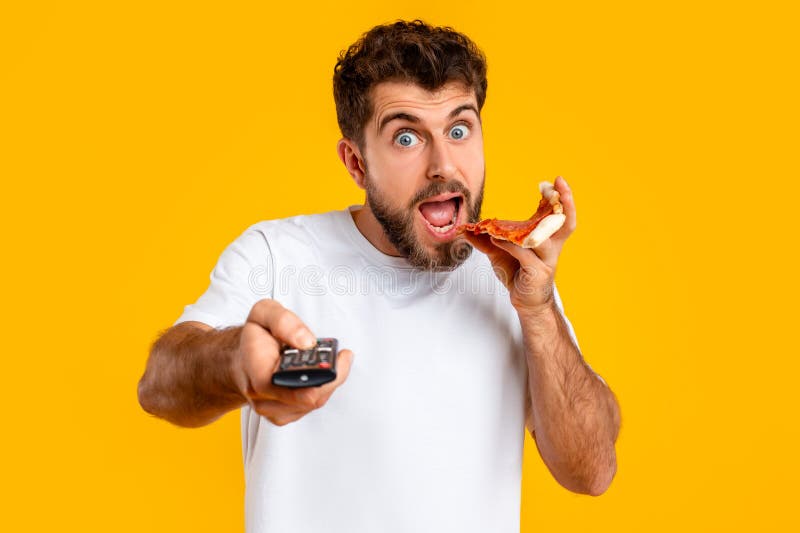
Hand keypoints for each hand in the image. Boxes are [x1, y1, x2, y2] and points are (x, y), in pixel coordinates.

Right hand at [231, 299, 354, 425]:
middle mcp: (262, 396)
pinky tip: (316, 374)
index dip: (322, 374)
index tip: (337, 356)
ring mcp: (272, 409)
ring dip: (327, 381)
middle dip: (330, 375)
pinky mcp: (282, 415)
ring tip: (324, 361)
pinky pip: (311, 405)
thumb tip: (306, 342)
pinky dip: (320, 388)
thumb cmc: (254, 339)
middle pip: (312, 396)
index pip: (293, 385)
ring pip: (315, 402)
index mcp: (257, 370)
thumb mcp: (263, 312)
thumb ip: (284, 321)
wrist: (239, 360)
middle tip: (338, 355)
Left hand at [463, 176, 576, 314]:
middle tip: (559, 186)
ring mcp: (547, 261)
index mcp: (547, 237)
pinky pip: (525, 255)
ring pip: (541, 239)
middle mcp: (552, 247)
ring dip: (525, 228)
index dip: (562, 197)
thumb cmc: (517, 273)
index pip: (560, 214)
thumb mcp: (499, 253)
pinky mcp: (538, 273)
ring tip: (503, 223)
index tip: (556, 180)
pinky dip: (510, 246)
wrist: (525, 301)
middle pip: (566, 223)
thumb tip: (465, 229)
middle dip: (566, 203)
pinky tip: (497, 240)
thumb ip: (485, 239)